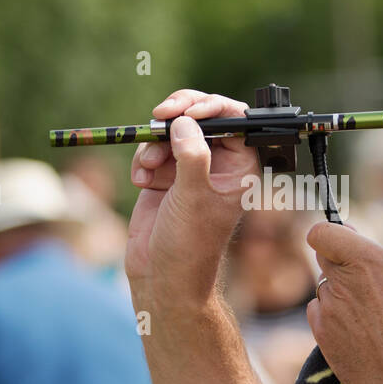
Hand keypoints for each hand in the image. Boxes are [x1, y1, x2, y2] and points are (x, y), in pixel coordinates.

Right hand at [125, 90, 259, 300]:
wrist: (162, 276)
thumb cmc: (189, 245)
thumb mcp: (193, 196)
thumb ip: (191, 155)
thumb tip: (184, 122)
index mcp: (240, 167)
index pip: (234, 120)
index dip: (211, 107)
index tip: (187, 110)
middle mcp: (218, 164)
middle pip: (200, 117)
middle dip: (177, 117)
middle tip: (160, 116)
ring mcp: (189, 169)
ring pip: (171, 132)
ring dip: (155, 144)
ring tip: (149, 167)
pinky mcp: (165, 176)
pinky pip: (152, 150)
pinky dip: (143, 160)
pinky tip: (142, 181)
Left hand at [305, 223, 382, 383]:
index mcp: (366, 261)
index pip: (323, 232)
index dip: (332, 233)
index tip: (347, 239)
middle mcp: (341, 282)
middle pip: (325, 258)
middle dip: (343, 262)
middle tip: (370, 278)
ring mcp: (327, 309)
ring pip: (326, 288)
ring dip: (342, 292)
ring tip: (373, 313)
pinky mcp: (321, 334)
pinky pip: (320, 313)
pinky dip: (333, 315)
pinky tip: (358, 329)